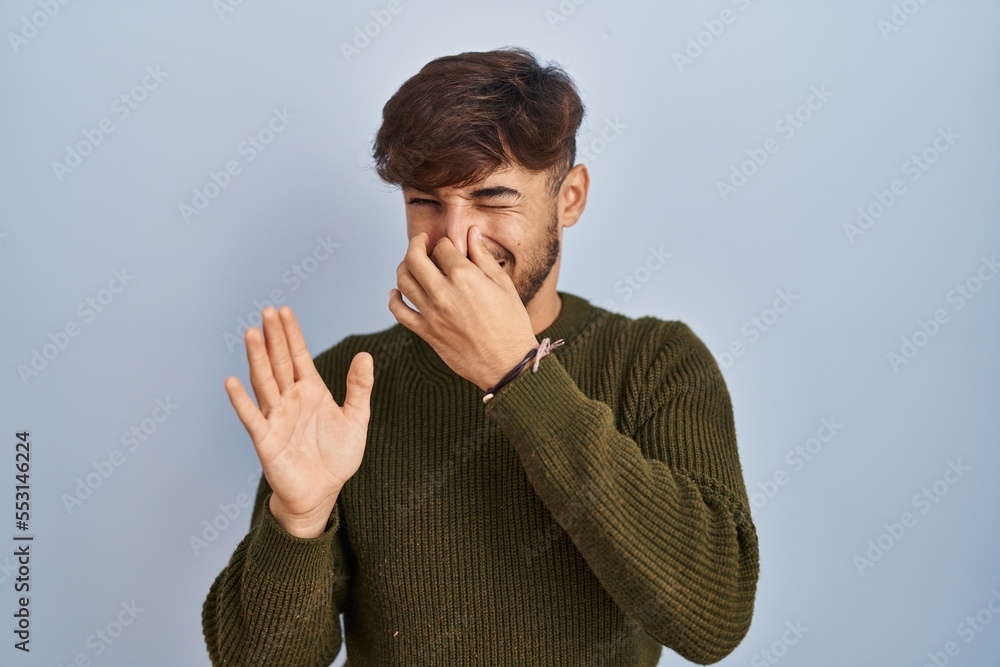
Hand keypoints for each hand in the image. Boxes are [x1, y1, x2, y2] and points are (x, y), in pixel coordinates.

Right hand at [224, 306, 372, 537]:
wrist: (323, 492)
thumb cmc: (337, 457)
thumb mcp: (356, 419)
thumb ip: (359, 388)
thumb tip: (365, 355)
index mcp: (310, 391)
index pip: (298, 356)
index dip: (291, 334)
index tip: (283, 310)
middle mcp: (290, 399)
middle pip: (278, 362)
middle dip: (273, 337)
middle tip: (266, 310)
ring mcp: (276, 417)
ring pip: (264, 382)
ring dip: (257, 358)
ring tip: (251, 334)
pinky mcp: (266, 440)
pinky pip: (252, 417)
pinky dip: (241, 400)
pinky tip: (231, 381)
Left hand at [388, 226, 538, 390]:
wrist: (509, 365)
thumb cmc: (512, 324)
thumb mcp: (503, 285)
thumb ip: (484, 257)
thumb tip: (472, 234)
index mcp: (465, 277)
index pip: (442, 248)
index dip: (445, 242)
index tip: (448, 245)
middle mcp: (444, 293)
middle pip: (414, 258)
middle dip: (416, 244)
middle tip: (421, 241)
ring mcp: (432, 314)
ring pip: (403, 281)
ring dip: (404, 267)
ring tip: (411, 263)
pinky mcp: (427, 333)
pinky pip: (400, 312)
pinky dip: (394, 299)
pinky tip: (397, 292)